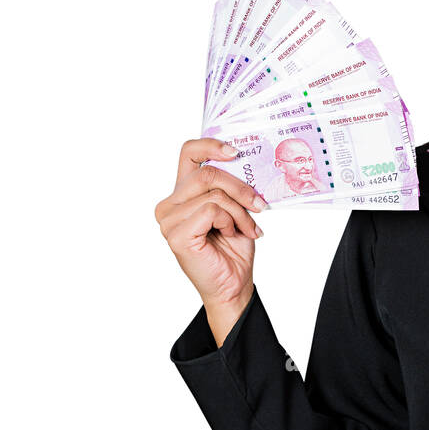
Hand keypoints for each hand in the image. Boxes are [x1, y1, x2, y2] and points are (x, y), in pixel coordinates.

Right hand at [155, 138, 265, 345]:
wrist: (234, 284)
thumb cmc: (233, 248)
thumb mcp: (236, 208)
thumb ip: (231, 185)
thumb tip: (245, 160)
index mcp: (182, 194)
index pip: (188, 153)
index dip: (211, 145)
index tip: (235, 151)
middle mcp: (170, 204)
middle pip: (206, 173)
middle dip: (240, 188)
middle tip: (259, 204)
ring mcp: (169, 220)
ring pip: (214, 193)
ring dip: (240, 210)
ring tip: (248, 227)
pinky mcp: (176, 234)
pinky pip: (212, 210)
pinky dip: (231, 221)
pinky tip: (233, 234)